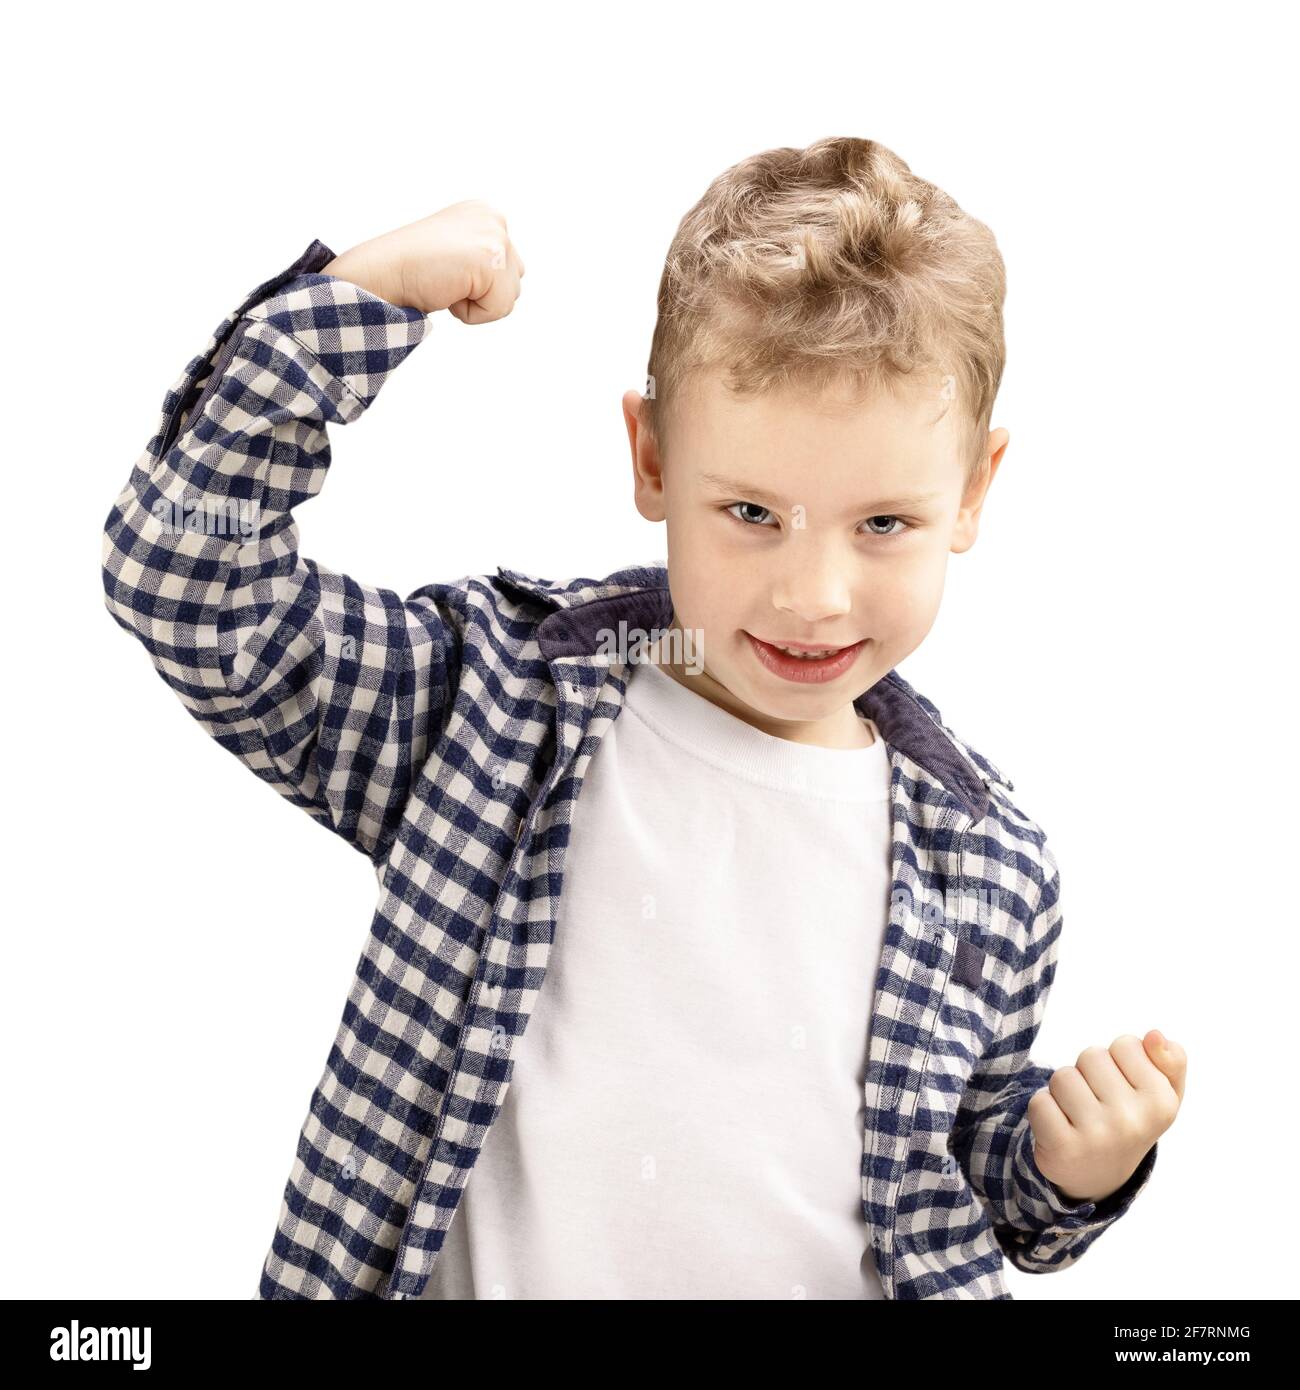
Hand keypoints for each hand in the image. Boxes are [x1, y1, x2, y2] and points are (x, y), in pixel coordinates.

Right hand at [321, 200, 525, 321]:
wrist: (381, 271)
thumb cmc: (411, 269)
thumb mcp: (455, 252)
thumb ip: (483, 255)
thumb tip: (515, 275)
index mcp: (485, 213)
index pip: (508, 268)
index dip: (476, 283)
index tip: (444, 270)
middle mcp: (494, 218)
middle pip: (515, 281)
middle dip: (482, 293)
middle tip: (444, 277)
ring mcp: (494, 235)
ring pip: (510, 297)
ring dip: (477, 303)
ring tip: (446, 283)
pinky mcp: (491, 259)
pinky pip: (499, 309)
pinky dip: (471, 313)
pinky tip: (447, 291)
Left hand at [1027, 1030, 1185, 1204]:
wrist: (1099, 1176)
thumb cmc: (1130, 1120)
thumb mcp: (1162, 1094)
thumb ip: (1171, 1060)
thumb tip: (1154, 1035)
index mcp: (1162, 1104)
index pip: (1126, 1044)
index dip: (1119, 1061)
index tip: (1123, 1088)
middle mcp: (1133, 1122)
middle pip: (1091, 1056)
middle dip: (1089, 1073)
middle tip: (1097, 1103)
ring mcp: (1098, 1136)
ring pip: (1063, 1076)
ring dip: (1064, 1091)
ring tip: (1078, 1115)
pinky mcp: (1063, 1148)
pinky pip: (1039, 1101)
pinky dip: (1044, 1109)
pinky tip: (1060, 1128)